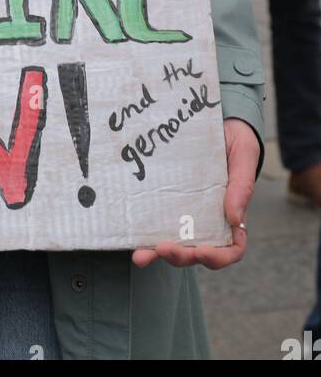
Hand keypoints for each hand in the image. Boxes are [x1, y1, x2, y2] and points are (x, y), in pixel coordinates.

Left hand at [131, 117, 257, 269]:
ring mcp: (186, 212)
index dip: (217, 257)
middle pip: (198, 251)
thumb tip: (235, 219)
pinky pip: (157, 222)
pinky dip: (146, 234)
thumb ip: (241, 186)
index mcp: (232, 216)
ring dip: (157, 253)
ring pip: (175, 243)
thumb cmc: (236, 139)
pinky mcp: (167, 200)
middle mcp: (208, 220)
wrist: (217, 119)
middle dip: (181, 256)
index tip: (202, 251)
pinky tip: (132, 238)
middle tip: (164, 249)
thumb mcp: (244, 157)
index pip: (231, 249)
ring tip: (141, 256)